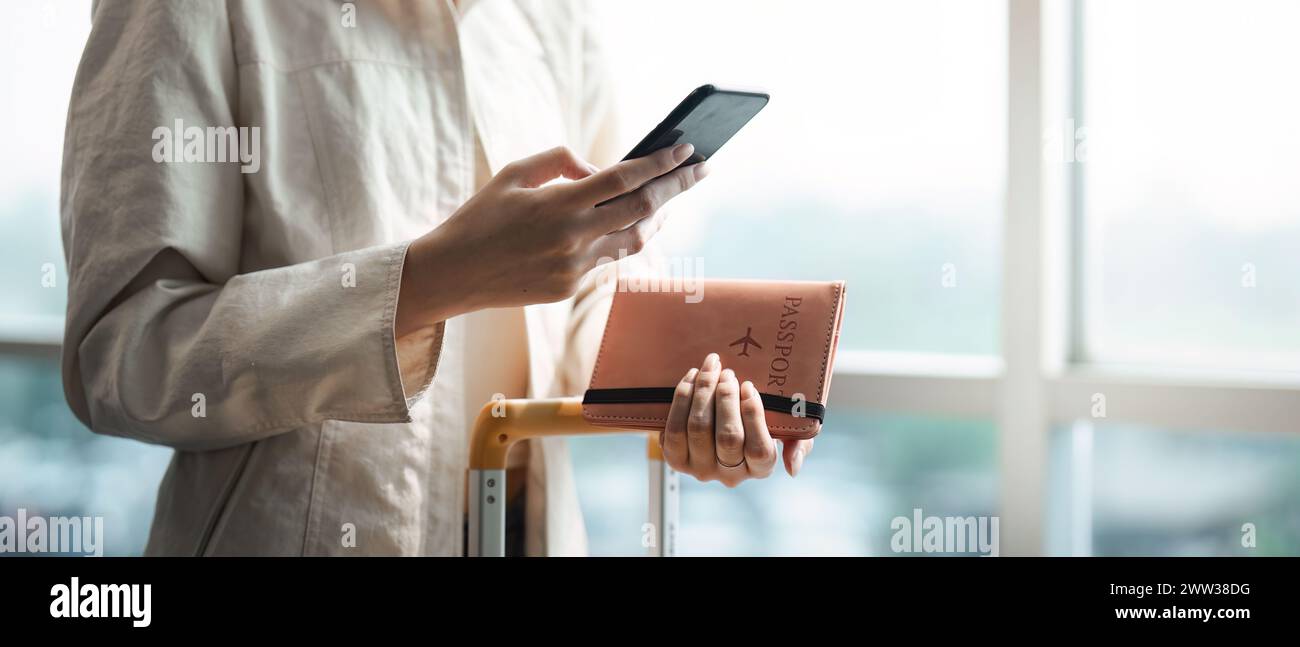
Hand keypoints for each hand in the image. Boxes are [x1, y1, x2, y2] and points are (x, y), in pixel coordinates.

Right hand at [397, 144, 707, 334]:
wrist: (452, 273)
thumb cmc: (480, 216)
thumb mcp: (513, 173)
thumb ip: (560, 162)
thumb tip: (599, 169)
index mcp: (559, 204)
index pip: (624, 179)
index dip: (660, 163)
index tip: (687, 149)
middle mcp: (573, 238)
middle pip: (643, 209)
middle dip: (677, 187)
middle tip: (701, 170)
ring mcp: (574, 268)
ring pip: (634, 240)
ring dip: (659, 217)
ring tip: (673, 198)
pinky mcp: (569, 289)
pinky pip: (609, 260)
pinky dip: (627, 238)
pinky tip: (639, 224)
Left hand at [660, 353, 814, 486]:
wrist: (724, 415)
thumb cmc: (765, 421)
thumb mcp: (790, 432)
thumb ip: (799, 445)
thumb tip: (793, 467)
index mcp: (760, 468)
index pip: (759, 449)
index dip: (753, 416)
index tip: (749, 386)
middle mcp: (730, 475)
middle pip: (727, 437)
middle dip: (725, 399)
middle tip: (728, 373)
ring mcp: (701, 469)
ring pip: (698, 430)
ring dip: (703, 394)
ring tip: (710, 368)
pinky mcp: (676, 460)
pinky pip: (674, 430)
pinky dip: (682, 400)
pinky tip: (692, 378)